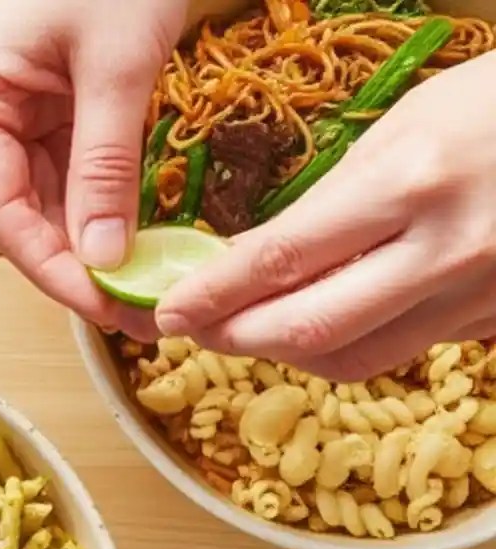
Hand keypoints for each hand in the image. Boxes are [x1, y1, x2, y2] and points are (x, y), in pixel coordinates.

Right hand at [0, 0, 187, 339]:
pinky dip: (101, 204)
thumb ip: (106, 167)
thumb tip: (103, 261)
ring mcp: (15, 103)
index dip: (49, 268)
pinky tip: (134, 239)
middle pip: (16, 210)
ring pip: (43, 196)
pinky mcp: (50, 99)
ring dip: (88, 242)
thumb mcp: (119, 65)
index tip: (106, 310)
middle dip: (74, 265)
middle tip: (135, 313)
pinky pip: (69, 168)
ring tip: (141, 287)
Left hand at [157, 52, 495, 380]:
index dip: (213, 296)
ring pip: (354, 358)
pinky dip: (349, 346)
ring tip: (246, 332)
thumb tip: (256, 257)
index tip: (167, 311)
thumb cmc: (492, 109)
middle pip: (309, 328)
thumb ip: (330, 200)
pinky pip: (403, 351)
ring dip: (285, 354)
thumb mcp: (401, 130)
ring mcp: (476, 294)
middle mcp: (443, 250)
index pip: (280, 260)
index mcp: (407, 185)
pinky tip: (322, 324)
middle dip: (234, 337)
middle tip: (193, 330)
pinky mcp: (495, 320)